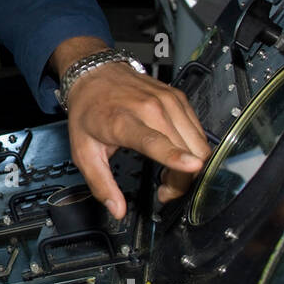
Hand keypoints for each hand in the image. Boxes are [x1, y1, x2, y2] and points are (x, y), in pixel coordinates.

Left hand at [61, 54, 210, 219]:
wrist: (96, 74)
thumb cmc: (89, 110)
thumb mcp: (84, 151)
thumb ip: (101, 184)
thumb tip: (117, 209)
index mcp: (125, 121)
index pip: (155, 141)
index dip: (176, 156)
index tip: (192, 167)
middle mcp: (152, 108)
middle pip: (187, 152)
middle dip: (182, 181)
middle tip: (163, 190)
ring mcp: (170, 101)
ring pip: (199, 145)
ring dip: (190, 167)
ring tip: (166, 172)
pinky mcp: (180, 99)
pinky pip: (199, 132)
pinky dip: (192, 150)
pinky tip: (174, 154)